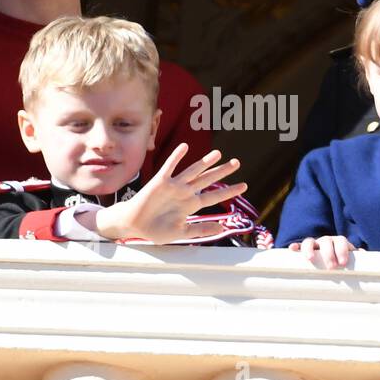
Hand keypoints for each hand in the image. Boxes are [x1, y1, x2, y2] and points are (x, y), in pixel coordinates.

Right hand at [87, 144, 247, 243]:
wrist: (135, 224)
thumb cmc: (157, 230)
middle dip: (222, 171)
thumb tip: (222, 228)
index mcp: (191, 204)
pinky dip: (177, 157)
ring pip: (193, 171)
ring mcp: (174, 185)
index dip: (229, 191)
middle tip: (237, 163)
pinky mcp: (160, 181)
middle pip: (207, 179)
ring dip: (205, 162)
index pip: (214, 195)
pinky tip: (185, 147)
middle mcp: (185, 192)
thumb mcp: (182, 232)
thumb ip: (201, 229)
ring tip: (218, 153)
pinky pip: (170, 167)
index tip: (244, 186)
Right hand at [288, 235, 356, 269]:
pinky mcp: (303, 250)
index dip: (342, 250)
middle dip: (328, 253)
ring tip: (311, 259)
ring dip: (310, 248)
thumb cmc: (343, 262)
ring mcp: (314, 245)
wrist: (334, 260)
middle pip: (326, 241)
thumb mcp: (352, 260)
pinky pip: (298, 247)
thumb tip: (364, 256)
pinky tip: (292, 249)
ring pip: (310, 241)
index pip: (340, 241)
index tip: (343, 263)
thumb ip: (359, 260)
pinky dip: (295, 247)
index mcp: (339, 242)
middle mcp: (326, 241)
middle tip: (332, 267)